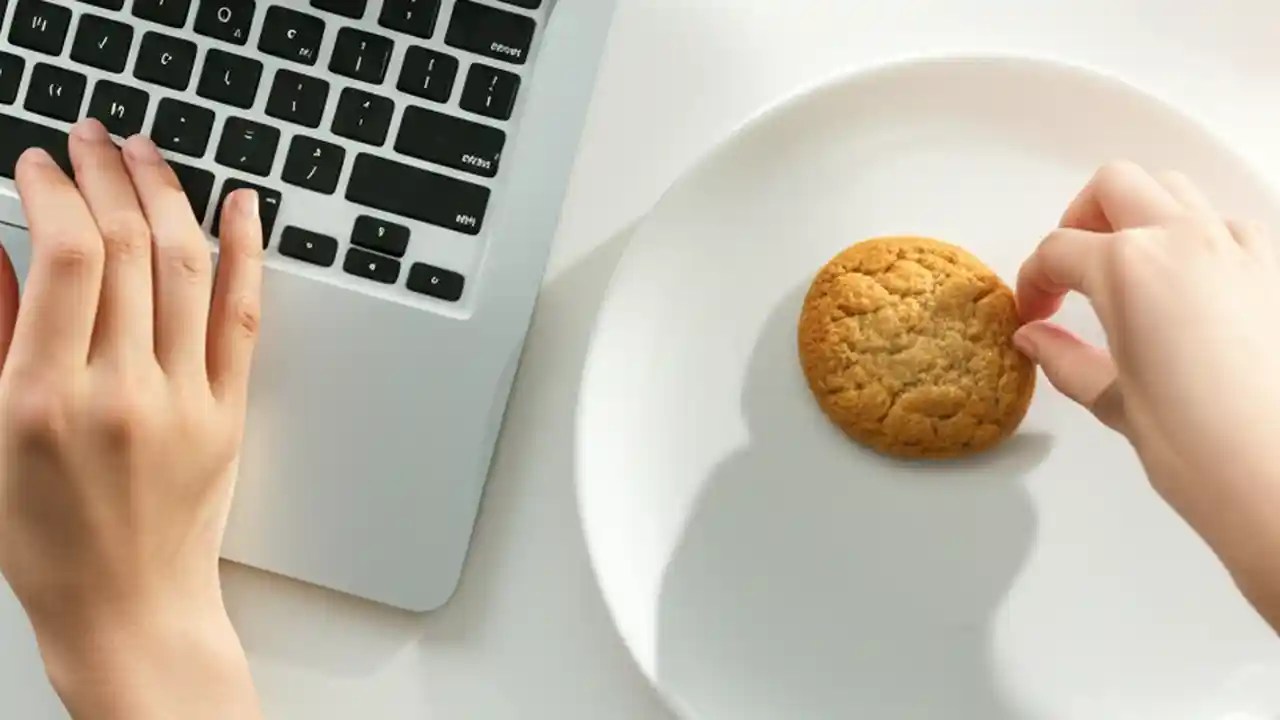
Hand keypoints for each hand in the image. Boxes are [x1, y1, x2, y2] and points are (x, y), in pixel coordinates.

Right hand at [0, 120, 263, 717]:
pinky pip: (243, 315)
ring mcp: (185, 398)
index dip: (54, 190)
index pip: (62, 256)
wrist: (127, 609)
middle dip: (106, 172)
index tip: (41, 163)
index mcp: (43, 397)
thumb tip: (18, 261)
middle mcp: (120, 389)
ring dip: (167, 193)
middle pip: (125, 246)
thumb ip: (5, 345)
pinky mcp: (230, 412)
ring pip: (186, 266)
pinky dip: (245, 251)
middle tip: (93, 136)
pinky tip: (240, 206)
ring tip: (147, 150)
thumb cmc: (47, 540)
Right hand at [1016, 161, 1279, 630]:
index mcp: (1128, 267)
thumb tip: (1037, 338)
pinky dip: (1192, 237)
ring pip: (1172, 189)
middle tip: (1070, 274)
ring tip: (1124, 270)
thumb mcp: (1115, 402)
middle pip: (1113, 186)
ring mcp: (1236, 246)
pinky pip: (1223, 224)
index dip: (1034, 281)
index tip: (1033, 314)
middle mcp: (1183, 239)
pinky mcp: (1273, 268)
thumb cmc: (1199, 448)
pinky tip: (1185, 289)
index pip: (1058, 250)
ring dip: (1137, 214)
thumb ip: (1067, 358)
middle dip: (1080, 221)